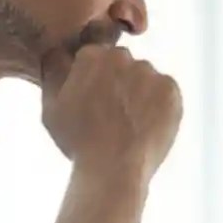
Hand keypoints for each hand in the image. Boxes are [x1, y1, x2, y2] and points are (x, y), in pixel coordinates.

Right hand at [40, 45, 182, 179]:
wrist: (114, 169)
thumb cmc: (79, 142)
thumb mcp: (51, 107)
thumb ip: (54, 73)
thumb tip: (58, 54)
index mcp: (91, 56)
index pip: (97, 58)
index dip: (96, 81)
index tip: (97, 102)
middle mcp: (121, 58)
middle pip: (123, 64)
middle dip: (120, 82)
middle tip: (114, 114)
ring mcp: (149, 73)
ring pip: (146, 78)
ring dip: (141, 93)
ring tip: (131, 124)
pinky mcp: (171, 90)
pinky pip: (167, 91)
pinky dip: (160, 106)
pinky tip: (147, 125)